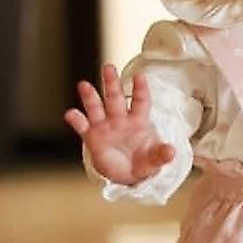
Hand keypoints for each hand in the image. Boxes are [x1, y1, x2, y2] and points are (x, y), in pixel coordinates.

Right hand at [64, 65, 175, 185]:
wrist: (128, 175)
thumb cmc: (144, 160)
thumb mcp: (155, 159)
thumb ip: (162, 155)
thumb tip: (172, 152)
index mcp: (138, 120)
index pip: (140, 101)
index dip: (140, 89)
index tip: (140, 76)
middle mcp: (120, 119)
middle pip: (115, 97)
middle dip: (111, 83)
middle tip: (108, 67)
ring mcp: (105, 127)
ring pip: (96, 108)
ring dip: (90, 97)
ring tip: (84, 85)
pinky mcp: (93, 138)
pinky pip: (83, 127)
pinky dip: (77, 120)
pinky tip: (71, 114)